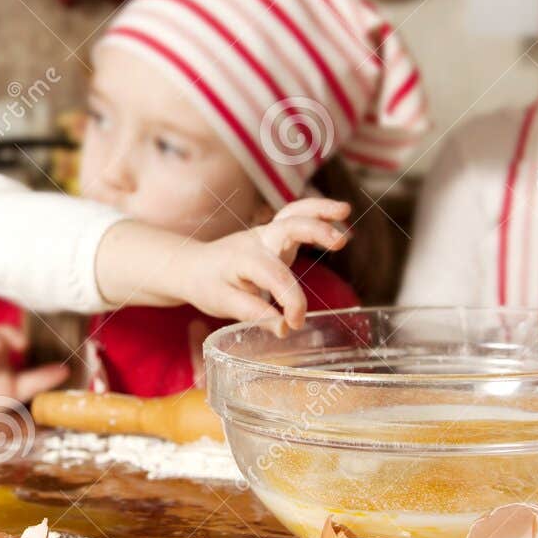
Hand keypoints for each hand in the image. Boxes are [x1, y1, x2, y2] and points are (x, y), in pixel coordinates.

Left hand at [180, 197, 350, 332]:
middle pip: (288, 227)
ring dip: (319, 210)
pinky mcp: (275, 235)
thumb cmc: (207, 285)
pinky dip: (317, 212)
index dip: (292, 301)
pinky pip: (297, 217)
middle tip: (340, 242)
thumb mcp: (222, 303)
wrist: (192, 265)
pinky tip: (339, 213)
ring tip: (345, 210)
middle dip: (315, 231)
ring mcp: (267, 234)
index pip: (276, 276)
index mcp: (243, 258)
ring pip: (293, 213)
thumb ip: (253, 314)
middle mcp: (257, 240)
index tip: (295, 324)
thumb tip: (283, 328)